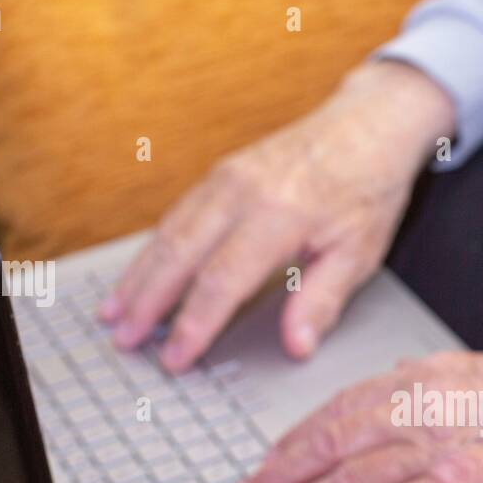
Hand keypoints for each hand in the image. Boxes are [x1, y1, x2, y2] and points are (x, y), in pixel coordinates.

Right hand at [99, 61, 454, 370]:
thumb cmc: (368, 189)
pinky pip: (178, 214)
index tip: (174, 357)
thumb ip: (322, 301)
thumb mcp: (359, 252)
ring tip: (113, 311)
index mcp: (280, 215)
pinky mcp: (221, 172)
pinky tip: (140, 272)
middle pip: (180, 254)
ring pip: (169, 231)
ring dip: (139, 275)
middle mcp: (243, 191)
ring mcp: (227, 177)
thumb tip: (296, 346)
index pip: (222, 281)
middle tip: (123, 339)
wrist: (369, 124)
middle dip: (147, 301)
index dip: (194, 324)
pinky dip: (153, 248)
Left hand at [229, 351, 482, 482]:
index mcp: (417, 379)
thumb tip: (376, 407)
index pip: (333, 413)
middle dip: (275, 481)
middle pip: (326, 447)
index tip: (263, 468)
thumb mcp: (471, 376)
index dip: (290, 445)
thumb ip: (420, 392)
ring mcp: (436, 451)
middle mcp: (417, 409)